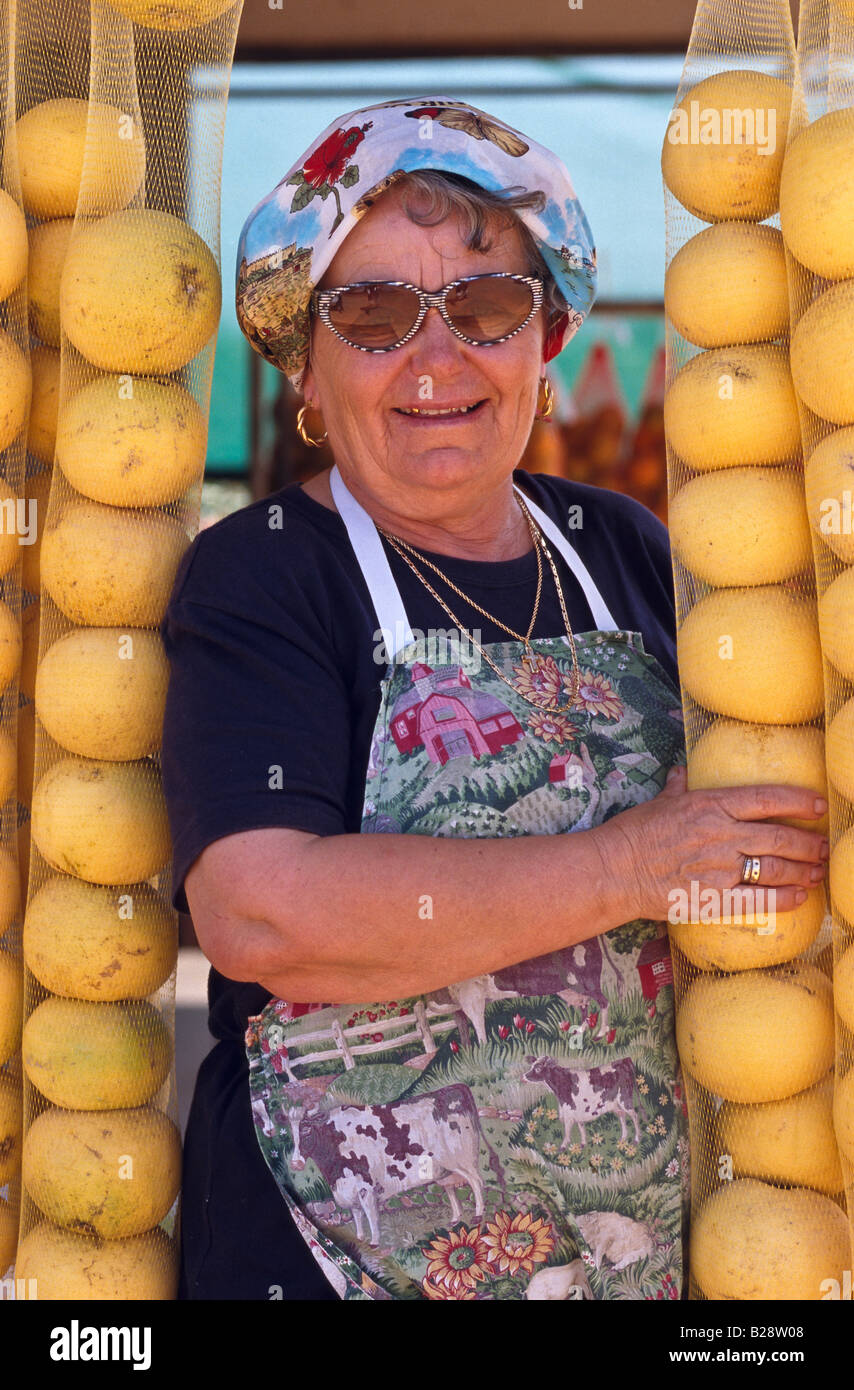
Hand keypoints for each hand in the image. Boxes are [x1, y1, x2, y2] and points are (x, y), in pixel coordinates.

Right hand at [594, 765, 828, 922]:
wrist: (615, 869)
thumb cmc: (634, 832)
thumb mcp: (659, 801)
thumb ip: (678, 786)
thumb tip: (682, 770)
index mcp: (711, 805)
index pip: (766, 799)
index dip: (798, 802)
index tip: (818, 806)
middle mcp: (722, 834)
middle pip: (779, 838)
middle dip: (807, 844)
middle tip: (823, 847)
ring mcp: (720, 868)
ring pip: (775, 869)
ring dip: (802, 871)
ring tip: (817, 872)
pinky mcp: (714, 898)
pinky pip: (759, 900)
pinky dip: (784, 899)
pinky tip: (800, 897)